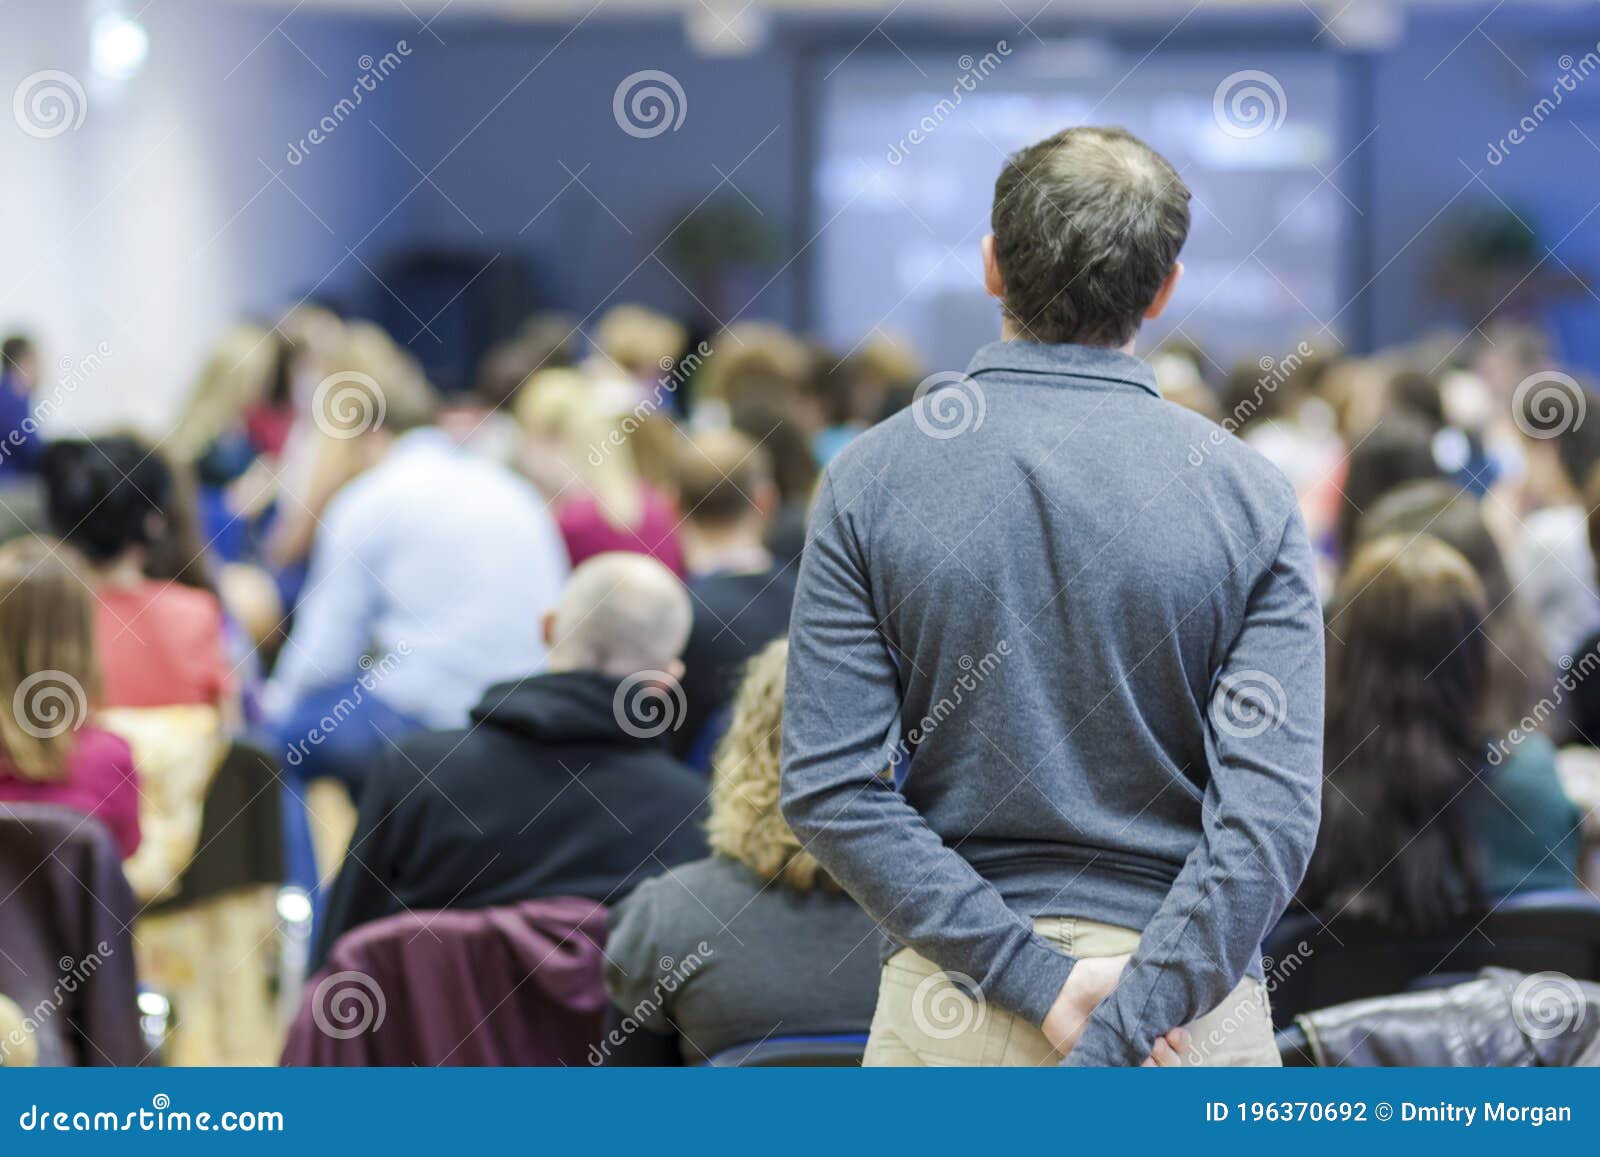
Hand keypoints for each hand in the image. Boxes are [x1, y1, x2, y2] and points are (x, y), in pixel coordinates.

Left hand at [1042, 955, 1192, 1064]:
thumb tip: (1171, 963)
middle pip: (1170, 1059)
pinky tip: (1137, 1064)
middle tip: (1158, 1041)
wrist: (1064, 991)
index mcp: (1150, 1018)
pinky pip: (1128, 1075)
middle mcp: (1142, 1039)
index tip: (1175, 1032)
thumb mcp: (1128, 969)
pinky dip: (1136, 1073)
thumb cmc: (1095, 979)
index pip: (1178, 1038)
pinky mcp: (1108, 1063)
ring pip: (1153, 1071)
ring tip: (1147, 1050)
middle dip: (1170, 1054)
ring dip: (1156, 1065)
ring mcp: (1125, 1053)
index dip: (1181, 1039)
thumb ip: (1151, 969)